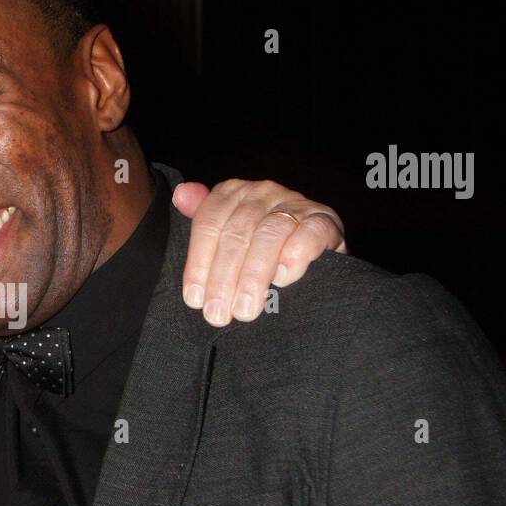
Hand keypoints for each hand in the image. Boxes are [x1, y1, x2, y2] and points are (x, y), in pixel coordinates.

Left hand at [173, 179, 346, 325]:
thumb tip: (180, 195)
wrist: (315, 252)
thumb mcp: (229, 235)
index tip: (195, 299)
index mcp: (233, 193)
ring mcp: (296, 203)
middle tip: (217, 313)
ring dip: (253, 277)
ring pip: (268, 236)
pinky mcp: (325, 220)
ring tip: (244, 310)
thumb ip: (206, 222)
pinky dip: (293, 258)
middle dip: (223, 278)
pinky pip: (308, 235)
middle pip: (236, 234)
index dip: (199, 264)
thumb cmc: (261, 249)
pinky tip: (282, 281)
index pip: (209, 224)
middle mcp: (263, 192)